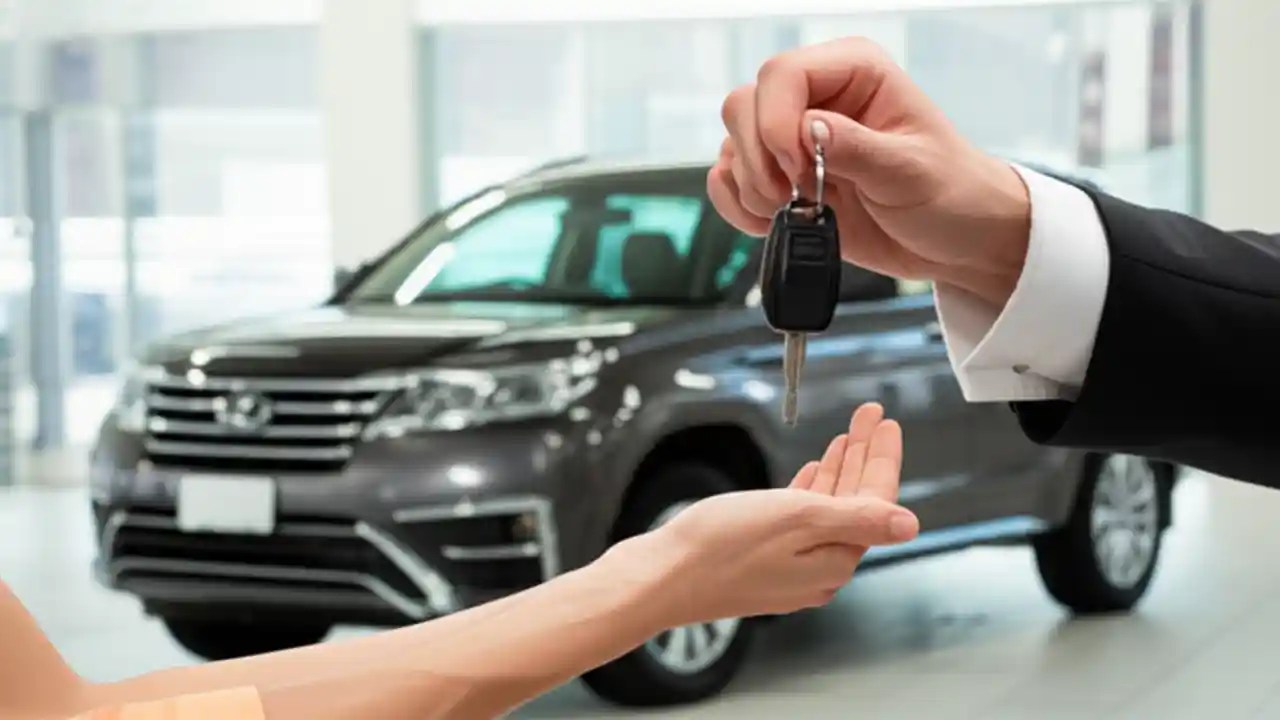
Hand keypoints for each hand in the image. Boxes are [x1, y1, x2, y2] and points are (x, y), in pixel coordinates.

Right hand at [614, 403, 918, 627]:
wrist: (662, 578)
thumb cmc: (719, 548)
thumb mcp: (795, 519)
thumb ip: (857, 518)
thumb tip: (911, 524)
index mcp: (833, 559)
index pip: (875, 502)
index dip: (882, 457)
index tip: (886, 421)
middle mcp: (818, 570)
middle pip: (855, 504)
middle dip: (864, 457)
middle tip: (869, 417)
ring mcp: (791, 569)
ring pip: (828, 511)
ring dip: (840, 471)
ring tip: (846, 437)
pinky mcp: (765, 564)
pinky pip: (800, 522)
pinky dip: (811, 492)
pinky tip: (813, 472)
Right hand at [709, 37, 1032, 307]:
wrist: (956, 242)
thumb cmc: (951, 194)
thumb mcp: (910, 171)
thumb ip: (856, 148)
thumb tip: (807, 131)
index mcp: (854, 71)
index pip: (782, 74)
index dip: (776, 122)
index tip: (799, 169)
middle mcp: (817, 97)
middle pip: (744, 106)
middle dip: (760, 159)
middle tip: (796, 195)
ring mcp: (794, 139)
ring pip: (733, 145)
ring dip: (753, 188)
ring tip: (798, 211)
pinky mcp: (781, 177)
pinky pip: (730, 182)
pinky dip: (742, 208)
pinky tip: (779, 221)